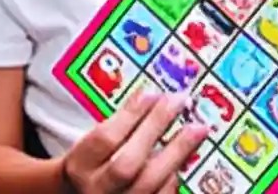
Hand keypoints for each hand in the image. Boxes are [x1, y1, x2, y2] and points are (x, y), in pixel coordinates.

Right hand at [62, 91, 207, 192]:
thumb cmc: (97, 165)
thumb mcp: (94, 143)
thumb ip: (119, 126)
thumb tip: (156, 100)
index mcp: (80, 165)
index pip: (105, 139)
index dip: (130, 115)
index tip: (152, 94)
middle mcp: (96, 190)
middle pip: (127, 163)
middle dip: (155, 129)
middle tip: (179, 102)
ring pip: (148, 185)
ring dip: (177, 152)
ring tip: (197, 128)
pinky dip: (174, 178)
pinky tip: (185, 159)